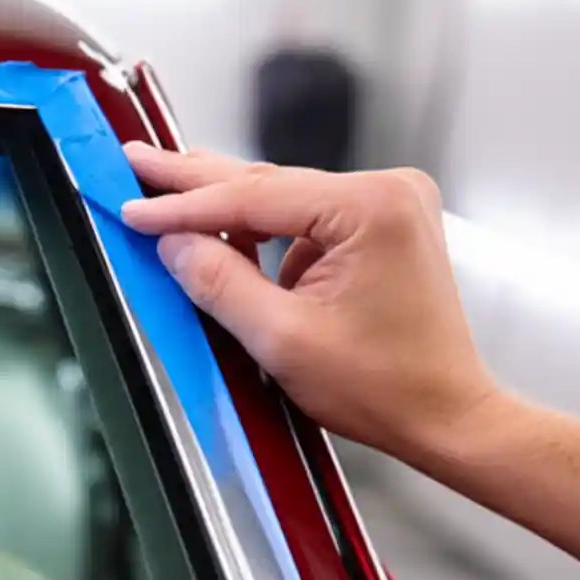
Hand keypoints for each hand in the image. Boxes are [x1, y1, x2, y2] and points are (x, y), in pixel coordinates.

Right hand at [120, 142, 500, 456]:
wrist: (448, 416)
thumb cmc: (386, 388)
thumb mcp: (282, 339)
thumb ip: (219, 282)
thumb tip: (172, 243)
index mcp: (368, 208)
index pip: (252, 197)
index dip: (183, 206)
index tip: (132, 206)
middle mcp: (385, 190)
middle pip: (266, 182)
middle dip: (195, 181)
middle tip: (136, 164)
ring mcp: (386, 204)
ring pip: (281, 197)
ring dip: (224, 205)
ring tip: (162, 190)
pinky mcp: (379, 224)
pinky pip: (302, 216)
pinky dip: (259, 228)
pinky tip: (217, 230)